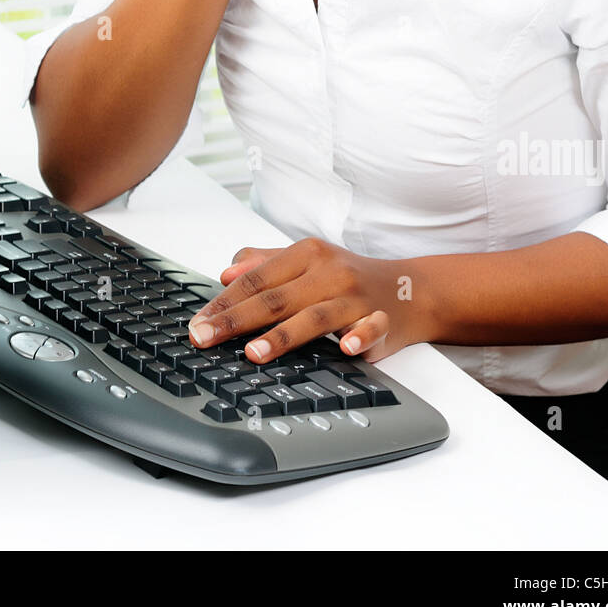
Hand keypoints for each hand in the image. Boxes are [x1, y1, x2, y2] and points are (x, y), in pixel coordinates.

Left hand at [186, 237, 434, 365]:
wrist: (410, 289)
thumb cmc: (349, 278)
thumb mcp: (306, 262)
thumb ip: (264, 264)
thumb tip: (226, 273)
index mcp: (307, 254)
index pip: (257, 278)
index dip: (224, 301)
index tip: (197, 322)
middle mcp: (329, 271)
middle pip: (276, 298)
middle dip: (236, 320)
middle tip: (205, 338)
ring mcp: (356, 296)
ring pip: (315, 316)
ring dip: (283, 335)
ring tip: (253, 353)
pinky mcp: (382, 319)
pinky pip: (370, 328)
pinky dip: (359, 337)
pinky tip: (344, 348)